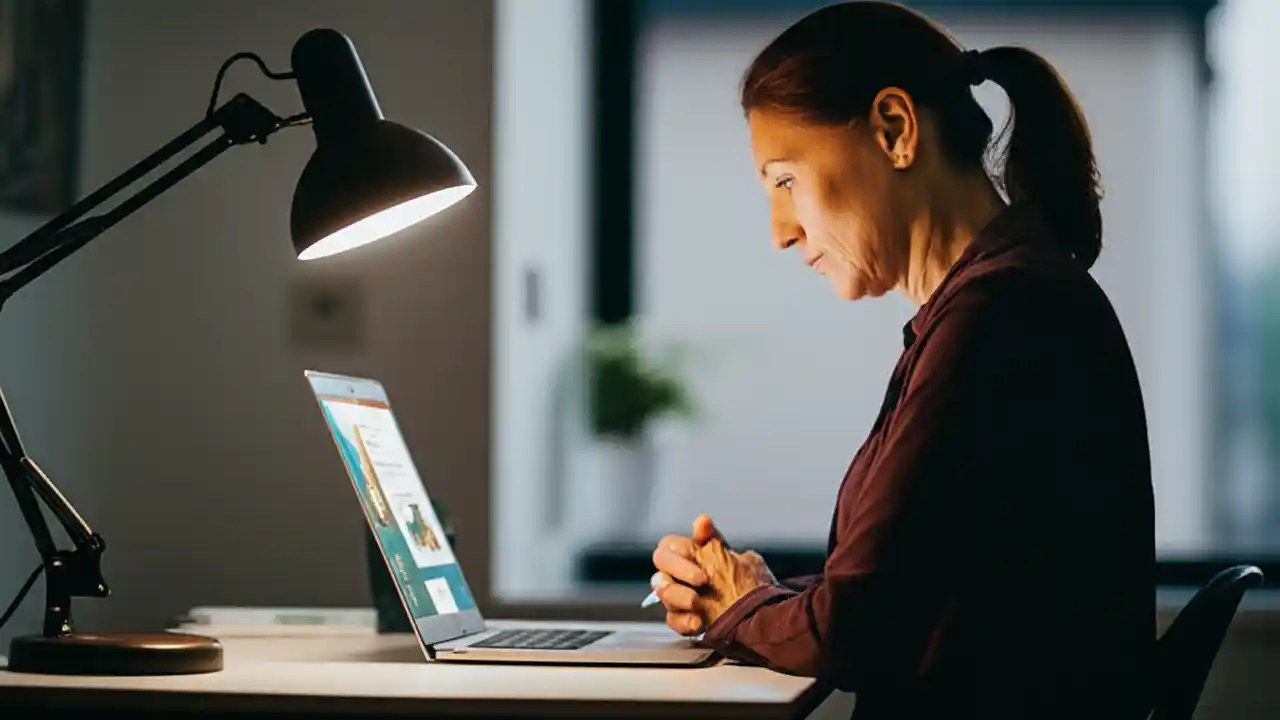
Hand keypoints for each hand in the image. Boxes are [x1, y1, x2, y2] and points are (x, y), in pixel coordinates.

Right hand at [651, 515, 775, 635]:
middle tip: (702, 579)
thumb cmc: (749, 584)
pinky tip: (698, 622)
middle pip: (662, 564)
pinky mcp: (684, 622)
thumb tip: (702, 519)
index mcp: (692, 557)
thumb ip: (714, 539)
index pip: (670, 545)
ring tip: (697, 603)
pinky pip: (673, 620)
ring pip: (663, 592)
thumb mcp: (736, 557)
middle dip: (679, 569)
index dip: (679, 547)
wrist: (763, 617)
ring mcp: (680, 599)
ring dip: (678, 596)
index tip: (697, 550)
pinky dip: (683, 621)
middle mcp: (681, 575)